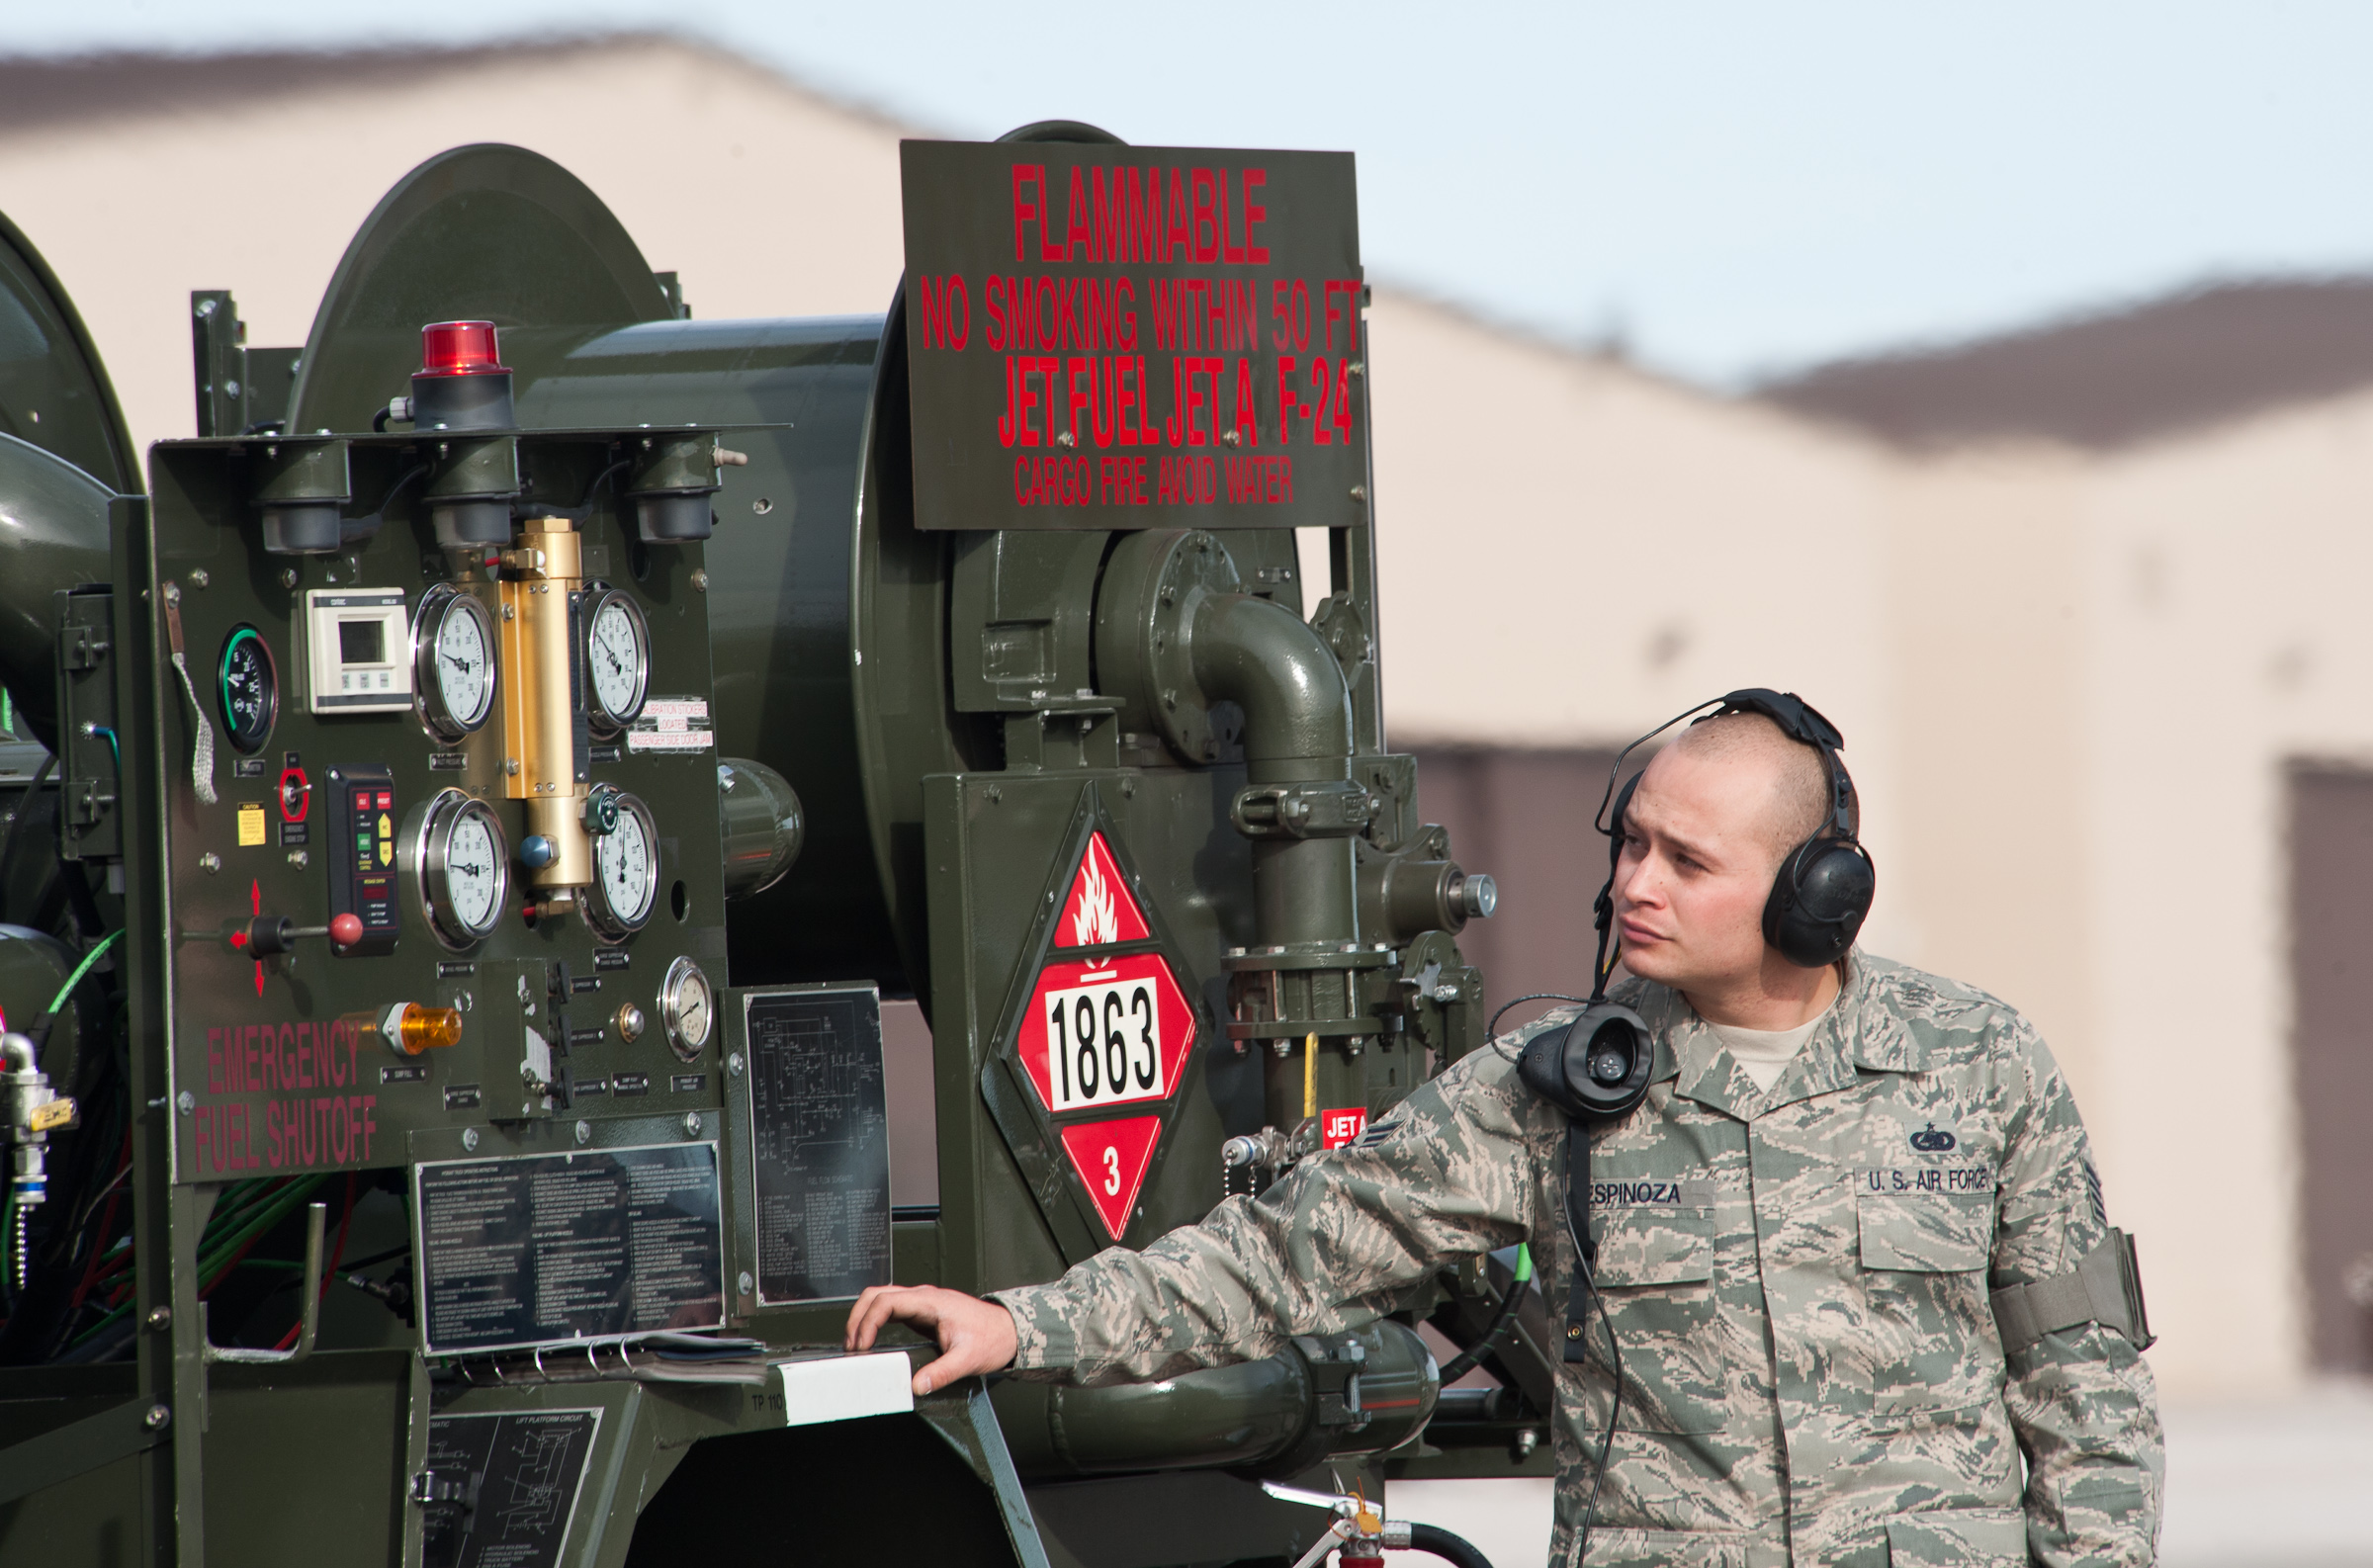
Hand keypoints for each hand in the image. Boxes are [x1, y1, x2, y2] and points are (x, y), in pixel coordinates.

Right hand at [844, 1284, 1018, 1396]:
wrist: (1008, 1331)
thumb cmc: (993, 1337)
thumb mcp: (967, 1359)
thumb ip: (941, 1373)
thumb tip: (917, 1385)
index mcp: (931, 1302)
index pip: (886, 1302)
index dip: (867, 1322)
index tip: (861, 1346)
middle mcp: (924, 1298)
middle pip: (877, 1295)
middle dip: (857, 1318)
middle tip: (850, 1346)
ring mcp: (922, 1303)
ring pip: (881, 1299)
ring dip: (863, 1318)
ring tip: (856, 1345)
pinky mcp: (922, 1313)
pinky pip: (890, 1310)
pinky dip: (874, 1322)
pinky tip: (871, 1340)